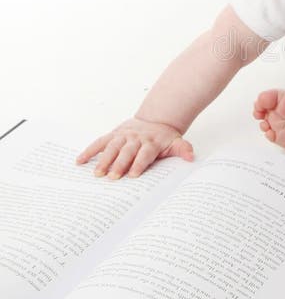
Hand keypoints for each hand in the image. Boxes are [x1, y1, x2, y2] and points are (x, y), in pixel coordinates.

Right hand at [75, 116, 193, 178]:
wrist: (156, 120)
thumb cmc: (164, 138)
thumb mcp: (177, 142)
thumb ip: (183, 150)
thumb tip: (190, 157)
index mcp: (151, 143)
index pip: (144, 154)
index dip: (139, 163)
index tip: (133, 175)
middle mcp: (135, 138)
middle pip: (127, 151)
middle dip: (119, 164)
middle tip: (112, 178)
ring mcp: (123, 136)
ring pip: (112, 147)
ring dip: (104, 160)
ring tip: (96, 173)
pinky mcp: (113, 135)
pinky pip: (100, 142)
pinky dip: (89, 150)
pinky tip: (80, 161)